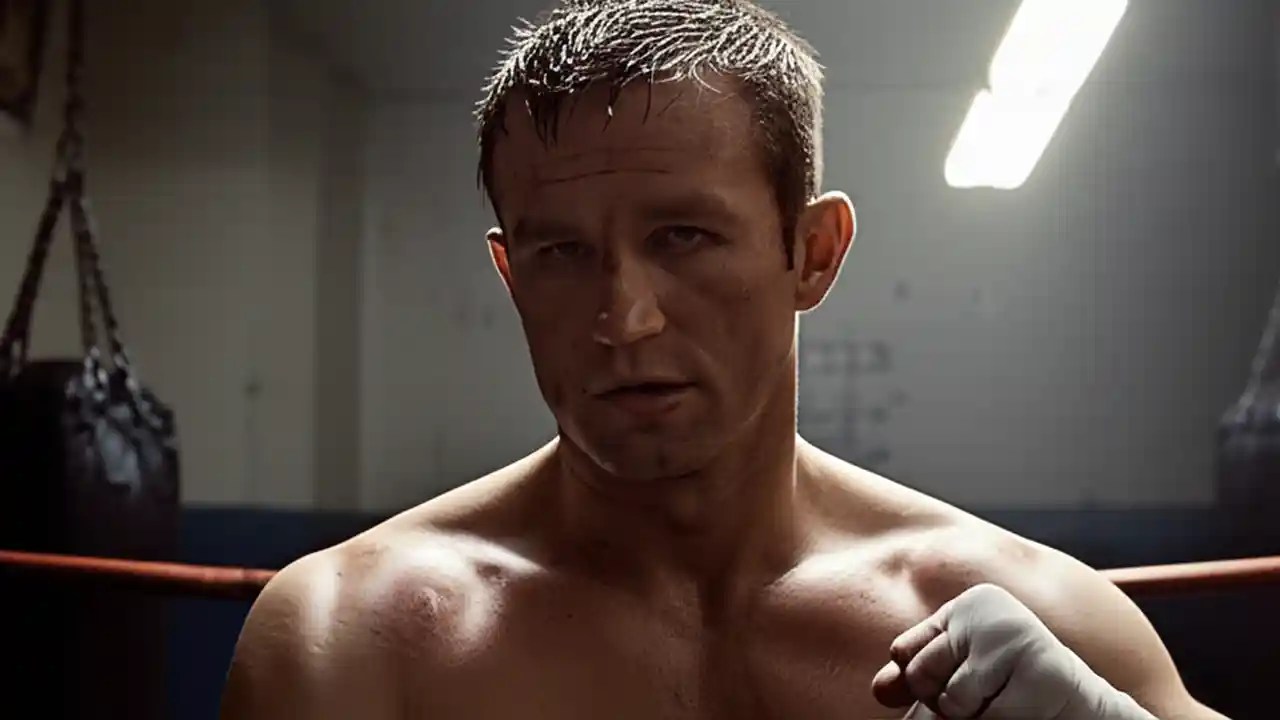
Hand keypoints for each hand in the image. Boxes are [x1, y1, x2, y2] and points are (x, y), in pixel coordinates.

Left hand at [872, 584, 1155, 718]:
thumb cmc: (1011, 692)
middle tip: (987, 694)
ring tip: (1005, 699)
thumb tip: (880, 689)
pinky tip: (1023, 708)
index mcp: (965, 605)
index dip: (924, 680)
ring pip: (950, 701)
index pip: (903, 652)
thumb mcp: (957, 678)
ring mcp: (1009, 633)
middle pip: (919, 675)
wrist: (1081, 709)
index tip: (962, 678)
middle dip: (944, 701)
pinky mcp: (1035, 666)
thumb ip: (918, 678)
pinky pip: (985, 717)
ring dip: (973, 716)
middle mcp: (984, 609)